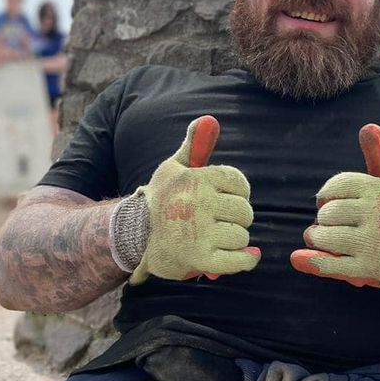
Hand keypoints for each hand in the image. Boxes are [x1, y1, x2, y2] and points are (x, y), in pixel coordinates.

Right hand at [128, 115, 260, 284]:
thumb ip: (193, 145)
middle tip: (221, 221)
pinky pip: (238, 259)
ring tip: (218, 238)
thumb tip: (208, 119)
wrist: (133, 234)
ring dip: (235, 239)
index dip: (238, 192)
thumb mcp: (173, 168)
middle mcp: (200, 203)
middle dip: (237, 218)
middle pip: (244, 211)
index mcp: (198, 179)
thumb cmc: (159, 199)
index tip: (227, 198)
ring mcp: (201, 232)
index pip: (239, 183)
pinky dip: (245, 260)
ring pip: (242, 235)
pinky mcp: (200, 258)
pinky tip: (246, 257)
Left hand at [290, 124, 379, 291]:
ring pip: (324, 236)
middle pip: (327, 212)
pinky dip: (312, 262)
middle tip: (332, 224)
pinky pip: (331, 264)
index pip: (336, 185)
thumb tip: (369, 127)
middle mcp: (376, 213)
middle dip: (324, 219)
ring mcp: (372, 242)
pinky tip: (299, 258)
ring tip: (322, 239)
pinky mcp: (369, 268)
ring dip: (317, 238)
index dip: (327, 194)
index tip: (329, 201)